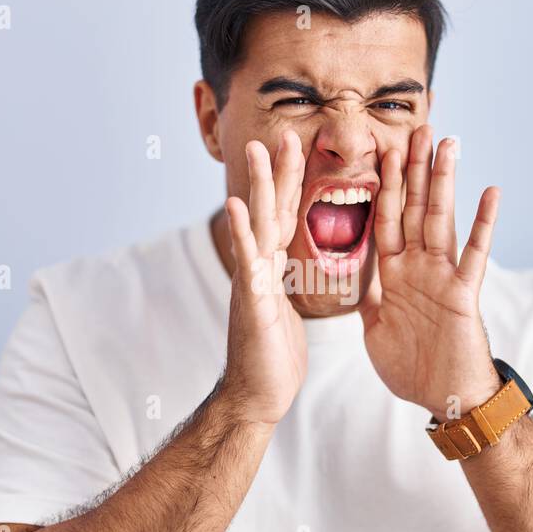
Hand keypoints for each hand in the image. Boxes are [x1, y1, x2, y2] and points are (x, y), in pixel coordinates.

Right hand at [220, 130, 308, 424]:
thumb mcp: (290, 314)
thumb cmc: (274, 360)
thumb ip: (287, 286)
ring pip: (257, 227)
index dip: (291, 183)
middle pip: (269, 211)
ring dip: (257, 187)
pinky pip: (248, 264)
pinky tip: (234, 208)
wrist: (256, 397)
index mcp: (273, 271)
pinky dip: (241, 233)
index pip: (284, 217)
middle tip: (281, 134)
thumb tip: (293, 270)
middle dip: (276, 172)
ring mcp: (253, 284)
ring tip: (257, 153)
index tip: (298, 148)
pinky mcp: (252, 304)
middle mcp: (260, 270)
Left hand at [361, 125, 501, 420]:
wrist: (444, 400)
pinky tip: (492, 191)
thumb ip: (369, 298)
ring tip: (448, 142)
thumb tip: (355, 278)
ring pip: (441, 219)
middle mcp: (419, 267)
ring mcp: (443, 276)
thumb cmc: (414, 369)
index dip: (383, 186)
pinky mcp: (464, 293)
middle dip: (413, 170)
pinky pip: (474, 254)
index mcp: (395, 274)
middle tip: (418, 128)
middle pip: (414, 208)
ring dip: (444, 181)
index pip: (386, 220)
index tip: (381, 151)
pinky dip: (485, 224)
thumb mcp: (377, 330)